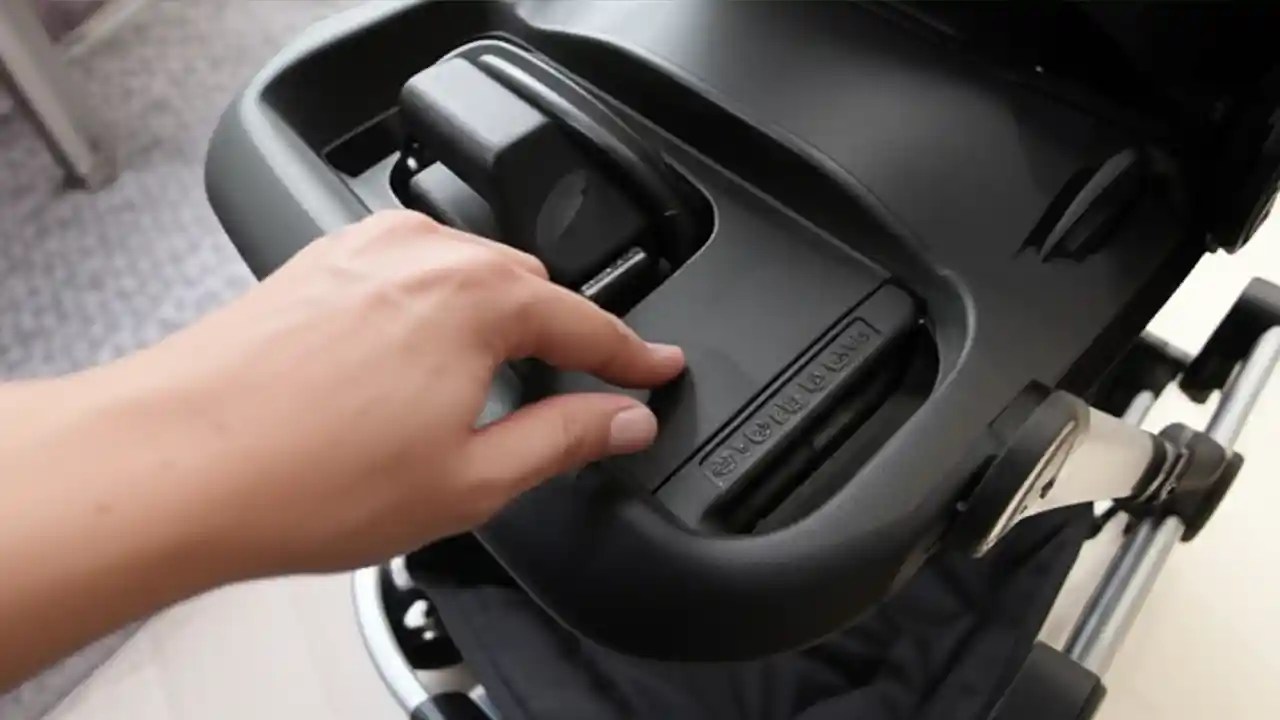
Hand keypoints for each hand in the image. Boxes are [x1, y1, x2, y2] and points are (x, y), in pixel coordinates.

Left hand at [93, 210, 683, 575]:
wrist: (175, 462)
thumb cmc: (305, 476)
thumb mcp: (471, 480)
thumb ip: (565, 438)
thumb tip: (623, 419)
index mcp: (479, 299)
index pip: (588, 322)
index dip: (632, 355)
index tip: (658, 369)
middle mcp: (426, 254)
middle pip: (527, 288)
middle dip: (557, 338)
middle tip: (569, 399)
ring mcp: (365, 250)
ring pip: (465, 276)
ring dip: (491, 324)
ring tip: (474, 399)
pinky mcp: (319, 262)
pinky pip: (407, 275)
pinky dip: (431, 313)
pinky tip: (408, 371)